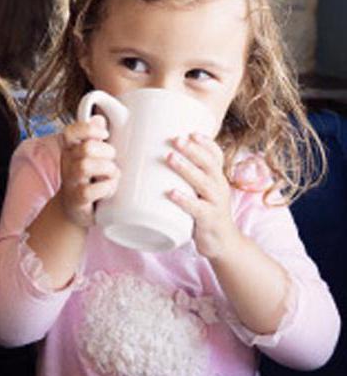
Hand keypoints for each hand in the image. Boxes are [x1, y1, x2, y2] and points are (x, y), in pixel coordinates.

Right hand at [58, 115, 119, 228]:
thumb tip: (99, 118)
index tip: (105, 135)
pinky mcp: (77, 199)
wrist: (74, 209)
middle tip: (112, 159)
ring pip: (85, 166)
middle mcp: (68, 162)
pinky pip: (89, 191)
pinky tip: (110, 189)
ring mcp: (71, 181)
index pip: (71, 131)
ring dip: (107, 169)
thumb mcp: (89, 156)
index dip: (89, 129)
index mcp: (71, 148)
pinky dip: (106, 188)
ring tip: (112, 175)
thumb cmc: (87, 178)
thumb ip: (94, 137)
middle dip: (106, 151)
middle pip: (85, 147)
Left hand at [167, 133, 240, 259]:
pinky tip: (172, 193)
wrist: (223, 243)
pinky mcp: (209, 220)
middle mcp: (218, 187)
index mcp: (215, 177)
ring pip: (204, 183)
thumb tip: (152, 156)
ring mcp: (216, 204)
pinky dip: (185, 200)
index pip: (215, 155)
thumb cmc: (204, 210)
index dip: (206, 143)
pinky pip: (198, 209)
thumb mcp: (199, 190)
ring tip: (170, 158)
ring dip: (187, 169)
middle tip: (176, 139)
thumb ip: (184, 175)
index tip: (191, 132)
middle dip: (193, 150)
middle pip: (209, 164)